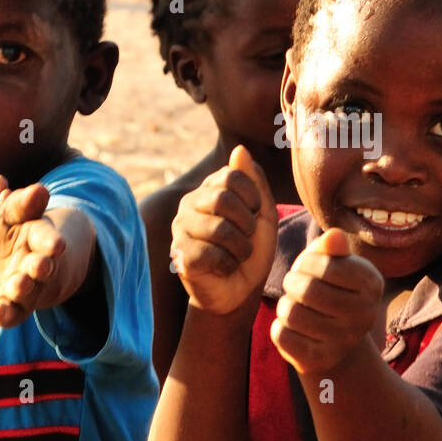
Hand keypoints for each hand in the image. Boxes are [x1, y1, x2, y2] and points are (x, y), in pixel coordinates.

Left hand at [0, 184, 70, 327]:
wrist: (30, 261)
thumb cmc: (20, 231)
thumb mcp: (20, 213)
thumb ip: (25, 203)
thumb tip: (39, 190)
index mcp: (40, 239)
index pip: (46, 238)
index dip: (50, 241)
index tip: (57, 244)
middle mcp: (37, 266)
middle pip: (41, 268)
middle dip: (40, 267)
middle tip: (40, 266)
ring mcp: (26, 288)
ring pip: (28, 292)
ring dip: (24, 289)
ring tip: (17, 286)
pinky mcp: (12, 306)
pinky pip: (11, 313)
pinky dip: (7, 314)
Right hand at [170, 146, 277, 313]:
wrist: (240, 291)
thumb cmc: (252, 250)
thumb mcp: (264, 214)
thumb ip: (255, 181)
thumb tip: (239, 149)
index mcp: (210, 188)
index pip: (233, 175)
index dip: (253, 197)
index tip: (255, 215)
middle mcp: (189, 203)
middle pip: (223, 199)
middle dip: (247, 224)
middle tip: (247, 239)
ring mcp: (180, 228)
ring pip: (218, 229)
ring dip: (240, 249)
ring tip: (237, 256)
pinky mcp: (178, 254)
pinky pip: (209, 254)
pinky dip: (227, 265)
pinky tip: (222, 269)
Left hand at [270, 227, 383, 376]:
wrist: (337, 341)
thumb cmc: (331, 288)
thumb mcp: (333, 263)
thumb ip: (332, 247)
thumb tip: (334, 236)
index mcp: (372, 283)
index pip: (326, 265)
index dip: (307, 261)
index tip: (306, 265)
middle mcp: (364, 315)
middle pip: (307, 290)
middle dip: (292, 281)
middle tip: (294, 284)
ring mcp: (344, 341)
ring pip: (291, 313)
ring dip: (285, 305)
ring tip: (294, 305)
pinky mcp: (320, 360)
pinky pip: (282, 336)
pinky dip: (279, 327)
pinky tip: (292, 328)